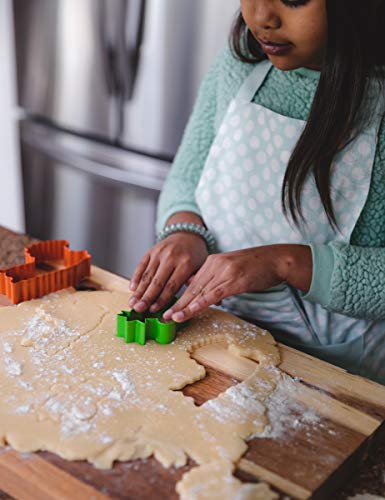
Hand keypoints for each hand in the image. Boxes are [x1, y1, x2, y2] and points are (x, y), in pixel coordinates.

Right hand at [128, 233, 207, 312]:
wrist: (188, 234)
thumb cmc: (195, 255)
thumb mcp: (200, 268)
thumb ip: (192, 283)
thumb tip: (182, 302)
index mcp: (185, 264)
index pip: (171, 286)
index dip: (161, 299)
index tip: (153, 310)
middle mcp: (171, 257)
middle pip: (156, 282)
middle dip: (146, 297)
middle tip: (138, 309)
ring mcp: (159, 253)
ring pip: (147, 275)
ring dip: (138, 291)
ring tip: (132, 303)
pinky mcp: (151, 251)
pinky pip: (141, 265)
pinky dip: (135, 277)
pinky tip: (132, 288)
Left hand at [162, 244, 311, 321]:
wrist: (276, 259)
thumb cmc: (257, 266)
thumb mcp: (231, 269)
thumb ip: (215, 279)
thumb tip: (200, 291)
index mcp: (213, 261)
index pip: (192, 282)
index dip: (180, 297)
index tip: (169, 307)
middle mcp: (215, 264)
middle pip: (192, 288)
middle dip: (177, 303)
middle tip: (163, 316)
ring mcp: (224, 271)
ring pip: (199, 292)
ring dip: (184, 307)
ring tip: (172, 318)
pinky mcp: (233, 280)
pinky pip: (213, 294)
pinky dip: (199, 304)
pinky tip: (190, 311)